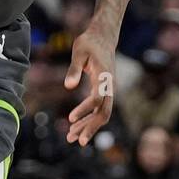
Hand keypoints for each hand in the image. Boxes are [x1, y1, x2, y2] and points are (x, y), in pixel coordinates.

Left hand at [64, 28, 114, 146]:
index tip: (70, 118)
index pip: (97, 98)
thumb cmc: (89, 43)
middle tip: (76, 140)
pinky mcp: (104, 92)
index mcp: (104, 76)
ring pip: (102, 114)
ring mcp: (109, 90)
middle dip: (90, 127)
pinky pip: (98, 110)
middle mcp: (110, 86)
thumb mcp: (79, 52)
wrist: (103, 38)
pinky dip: (88, 120)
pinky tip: (76, 127)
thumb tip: (68, 86)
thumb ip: (74, 69)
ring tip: (70, 138)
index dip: (85, 109)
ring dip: (88, 127)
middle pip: (104, 112)